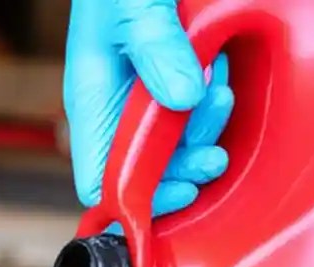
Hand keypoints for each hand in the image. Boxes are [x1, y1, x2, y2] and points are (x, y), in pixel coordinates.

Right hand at [64, 0, 233, 217]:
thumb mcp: (133, 7)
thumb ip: (156, 49)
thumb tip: (185, 100)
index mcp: (93, 102)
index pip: (101, 182)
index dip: (140, 199)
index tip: (183, 189)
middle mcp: (117, 110)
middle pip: (149, 174)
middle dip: (187, 163)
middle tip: (215, 146)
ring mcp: (144, 100)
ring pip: (177, 147)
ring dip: (206, 130)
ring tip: (220, 91)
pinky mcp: (170, 85)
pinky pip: (193, 118)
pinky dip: (212, 107)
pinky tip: (219, 78)